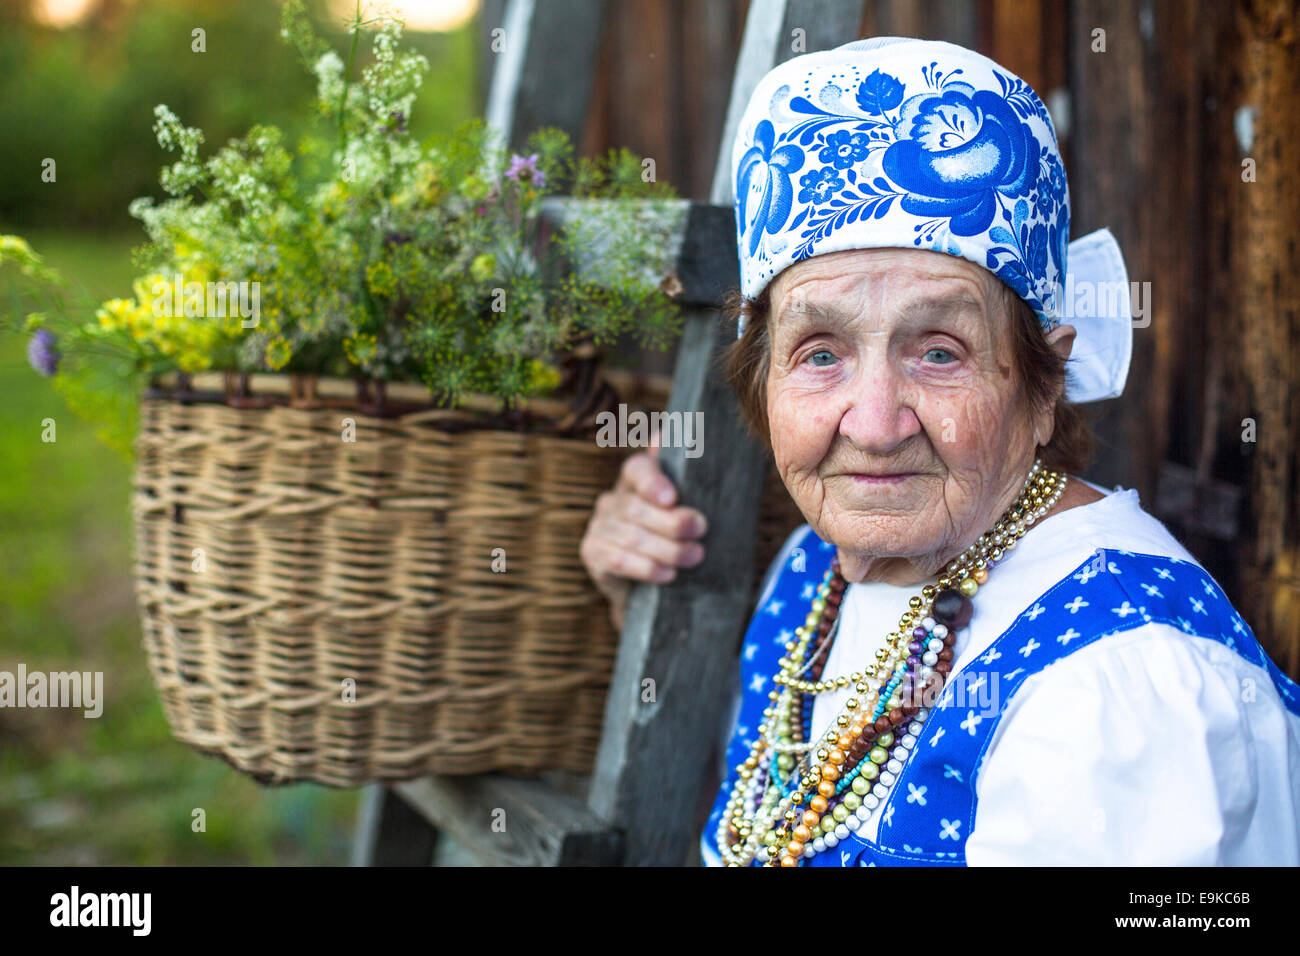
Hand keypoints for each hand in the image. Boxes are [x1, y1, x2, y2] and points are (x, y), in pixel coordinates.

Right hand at [580, 440, 708, 630]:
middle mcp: (612, 500)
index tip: (673, 498)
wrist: (645, 583)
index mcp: (634, 481)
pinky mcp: (592, 553)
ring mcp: (599, 526)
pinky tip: (668, 574)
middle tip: (700, 531)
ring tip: (694, 556)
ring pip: (631, 536)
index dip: (653, 481)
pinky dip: (646, 568)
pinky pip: (618, 560)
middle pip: (637, 508)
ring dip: (667, 549)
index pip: (637, 469)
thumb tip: (668, 436)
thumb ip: (684, 476)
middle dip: (672, 522)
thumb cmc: (671, 537)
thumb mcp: (683, 508)